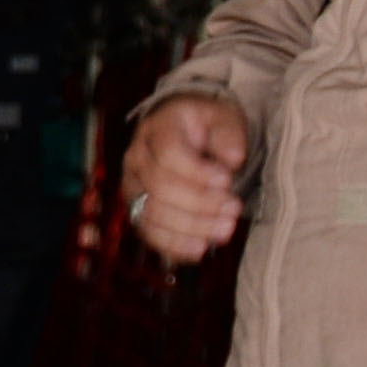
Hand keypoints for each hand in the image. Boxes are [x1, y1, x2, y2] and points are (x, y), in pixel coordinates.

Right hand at [121, 94, 252, 265]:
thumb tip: (232, 159)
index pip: (168, 154)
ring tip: (225, 230)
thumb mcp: (224, 117)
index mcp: (157, 128)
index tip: (227, 180)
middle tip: (234, 209)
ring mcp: (133, 186)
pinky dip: (173, 245)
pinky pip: (148, 233)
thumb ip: (229, 134)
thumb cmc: (209, 127)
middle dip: (200, 203)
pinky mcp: (137, 210)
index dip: (196, 172)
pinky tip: (200, 249)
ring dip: (191, 227)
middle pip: (159, 187)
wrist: (190, 137)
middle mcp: (136, 157)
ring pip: (151, 214)